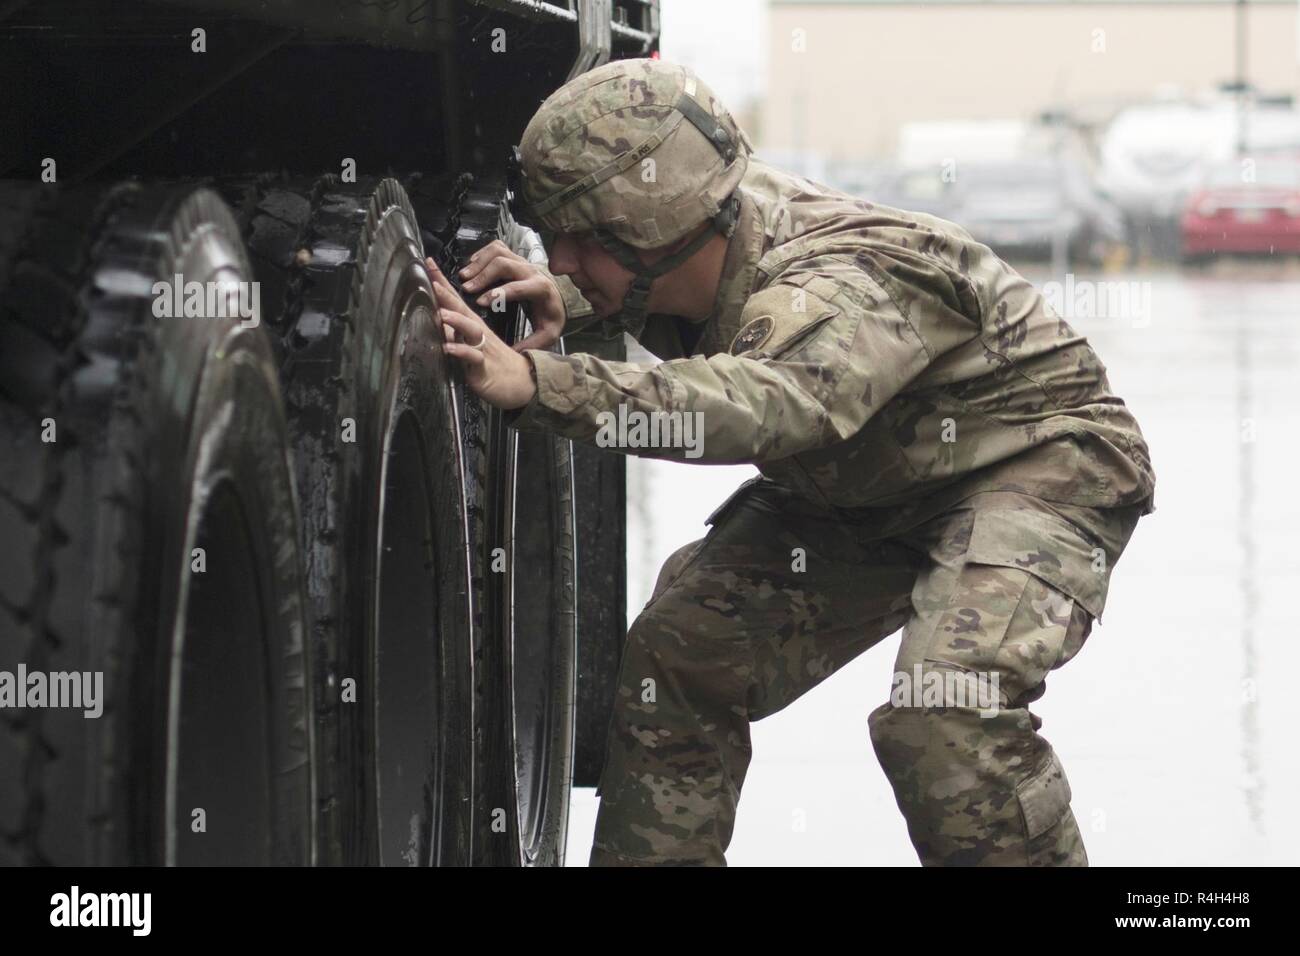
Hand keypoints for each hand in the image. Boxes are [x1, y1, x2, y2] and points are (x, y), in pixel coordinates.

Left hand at [425, 257, 537, 409]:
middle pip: (462, 309)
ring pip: (470, 330)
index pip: (455, 300)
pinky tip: (449, 348)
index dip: (442, 282)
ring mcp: (481, 348)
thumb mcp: (470, 344)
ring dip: (456, 321)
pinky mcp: (483, 367)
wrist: (521, 382)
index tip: (428, 264)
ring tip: (442, 313)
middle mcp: (477, 332)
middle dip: (447, 294)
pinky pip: (473, 358)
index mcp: (472, 325)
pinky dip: (461, 352)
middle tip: (433, 280)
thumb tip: (436, 317)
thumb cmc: (494, 363)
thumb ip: (453, 331)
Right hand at [457, 239, 565, 351]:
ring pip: (499, 252)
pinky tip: (471, 265)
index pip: (518, 287)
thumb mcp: (548, 334)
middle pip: (505, 263)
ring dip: (479, 262)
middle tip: (466, 288)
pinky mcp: (514, 257)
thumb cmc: (550, 316)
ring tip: (464, 276)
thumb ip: (533, 344)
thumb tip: (514, 355)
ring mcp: (522, 262)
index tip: (481, 302)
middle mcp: (531, 271)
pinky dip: (482, 254)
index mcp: (540, 289)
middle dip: (483, 275)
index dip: (498, 293)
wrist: (558, 298)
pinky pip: (496, 248)